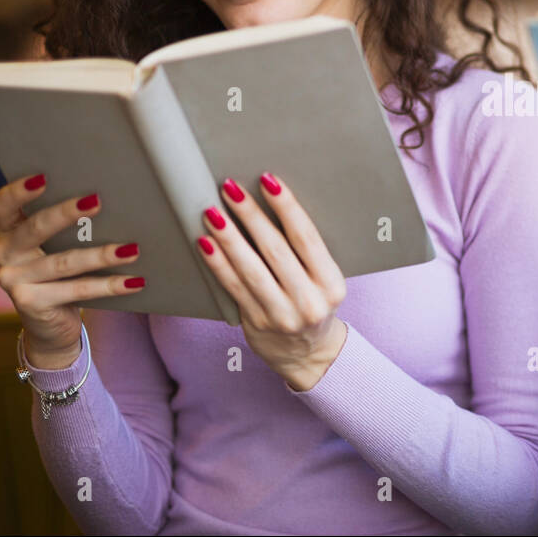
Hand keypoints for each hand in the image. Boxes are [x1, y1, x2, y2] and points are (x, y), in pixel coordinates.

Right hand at [0, 174, 143, 367]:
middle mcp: (4, 254)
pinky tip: (135, 281)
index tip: (43, 176)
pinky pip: (77, 291)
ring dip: (101, 255)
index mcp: (8, 232)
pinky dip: (110, 285)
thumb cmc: (60, 274)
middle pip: (35, 229)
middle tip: (97, 201)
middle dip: (67, 213)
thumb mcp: (56, 247)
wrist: (50, 326)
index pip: (2, 205)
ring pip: (63, 263)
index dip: (18, 191)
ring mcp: (14, 281)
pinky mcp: (31, 304)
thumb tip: (107, 201)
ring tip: (132, 248)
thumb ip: (66, 228)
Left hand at [198, 172, 347, 391]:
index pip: (307, 237)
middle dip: (251, 215)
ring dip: (229, 237)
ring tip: (212, 212)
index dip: (287, 207)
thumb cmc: (314, 306)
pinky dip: (218, 263)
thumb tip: (269, 204)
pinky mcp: (256, 324)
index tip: (268, 181)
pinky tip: (205, 243)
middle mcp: (310, 301)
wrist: (310, 355)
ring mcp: (282, 315)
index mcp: (332, 283)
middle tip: (230, 189)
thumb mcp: (323, 281)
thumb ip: (304, 253)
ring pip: (251, 268)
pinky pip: (233, 287)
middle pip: (276, 250)